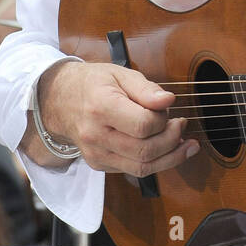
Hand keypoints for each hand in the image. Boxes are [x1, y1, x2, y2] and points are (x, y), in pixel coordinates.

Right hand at [28, 60, 198, 175]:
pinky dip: (156, 163)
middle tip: (181, 124)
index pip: (143, 125)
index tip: (168, 107)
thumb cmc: (93, 84)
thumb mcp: (120, 74)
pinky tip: (169, 150)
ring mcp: (96, 154)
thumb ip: (146, 89)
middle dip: (172, 139)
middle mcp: (96, 135)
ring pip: (142, 167)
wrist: (59, 100)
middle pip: (145, 150)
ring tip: (186, 143)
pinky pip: (134, 171)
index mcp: (101, 107)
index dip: (163, 119)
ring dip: (171, 157)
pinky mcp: (99, 164)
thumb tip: (168, 101)